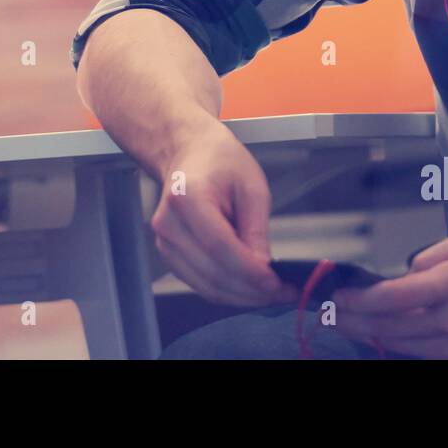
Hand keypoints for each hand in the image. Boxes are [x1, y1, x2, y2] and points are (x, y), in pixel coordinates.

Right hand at [151, 125, 297, 307]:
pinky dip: (227, 290)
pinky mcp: (169, 253)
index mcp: (187, 196)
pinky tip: (250, 287)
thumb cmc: (219, 160)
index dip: (250, 272)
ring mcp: (164, 241)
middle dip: (251, 290)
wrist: (189, 151)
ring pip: (206, 286)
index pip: (220, 247)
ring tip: (271, 292)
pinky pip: (200, 283)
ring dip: (241, 296)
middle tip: (283, 292)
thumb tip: (263, 267)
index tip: (277, 283)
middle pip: (212, 273)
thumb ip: (256, 228)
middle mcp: (169, 222)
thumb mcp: (251, 185)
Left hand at [333, 228, 447, 357]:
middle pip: (390, 326)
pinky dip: (401, 348)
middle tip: (332, 313)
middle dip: (354, 321)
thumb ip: (432, 254)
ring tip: (349, 325)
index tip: (343, 294)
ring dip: (371, 336)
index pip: (393, 297)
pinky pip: (425, 357)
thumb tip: (405, 273)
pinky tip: (385, 337)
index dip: (360, 299)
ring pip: (403, 346)